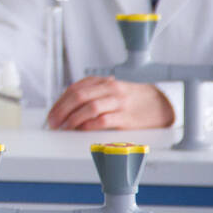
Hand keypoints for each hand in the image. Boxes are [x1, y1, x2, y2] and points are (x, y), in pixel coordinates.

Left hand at [47, 77, 174, 129]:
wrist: (161, 104)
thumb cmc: (132, 99)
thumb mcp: (110, 90)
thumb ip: (91, 95)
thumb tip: (65, 110)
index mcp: (103, 82)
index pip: (74, 89)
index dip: (59, 102)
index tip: (51, 115)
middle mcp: (110, 89)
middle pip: (79, 96)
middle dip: (62, 110)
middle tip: (54, 122)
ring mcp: (119, 102)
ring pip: (90, 107)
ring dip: (73, 119)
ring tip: (65, 127)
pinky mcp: (127, 117)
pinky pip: (104, 120)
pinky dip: (89, 125)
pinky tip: (82, 130)